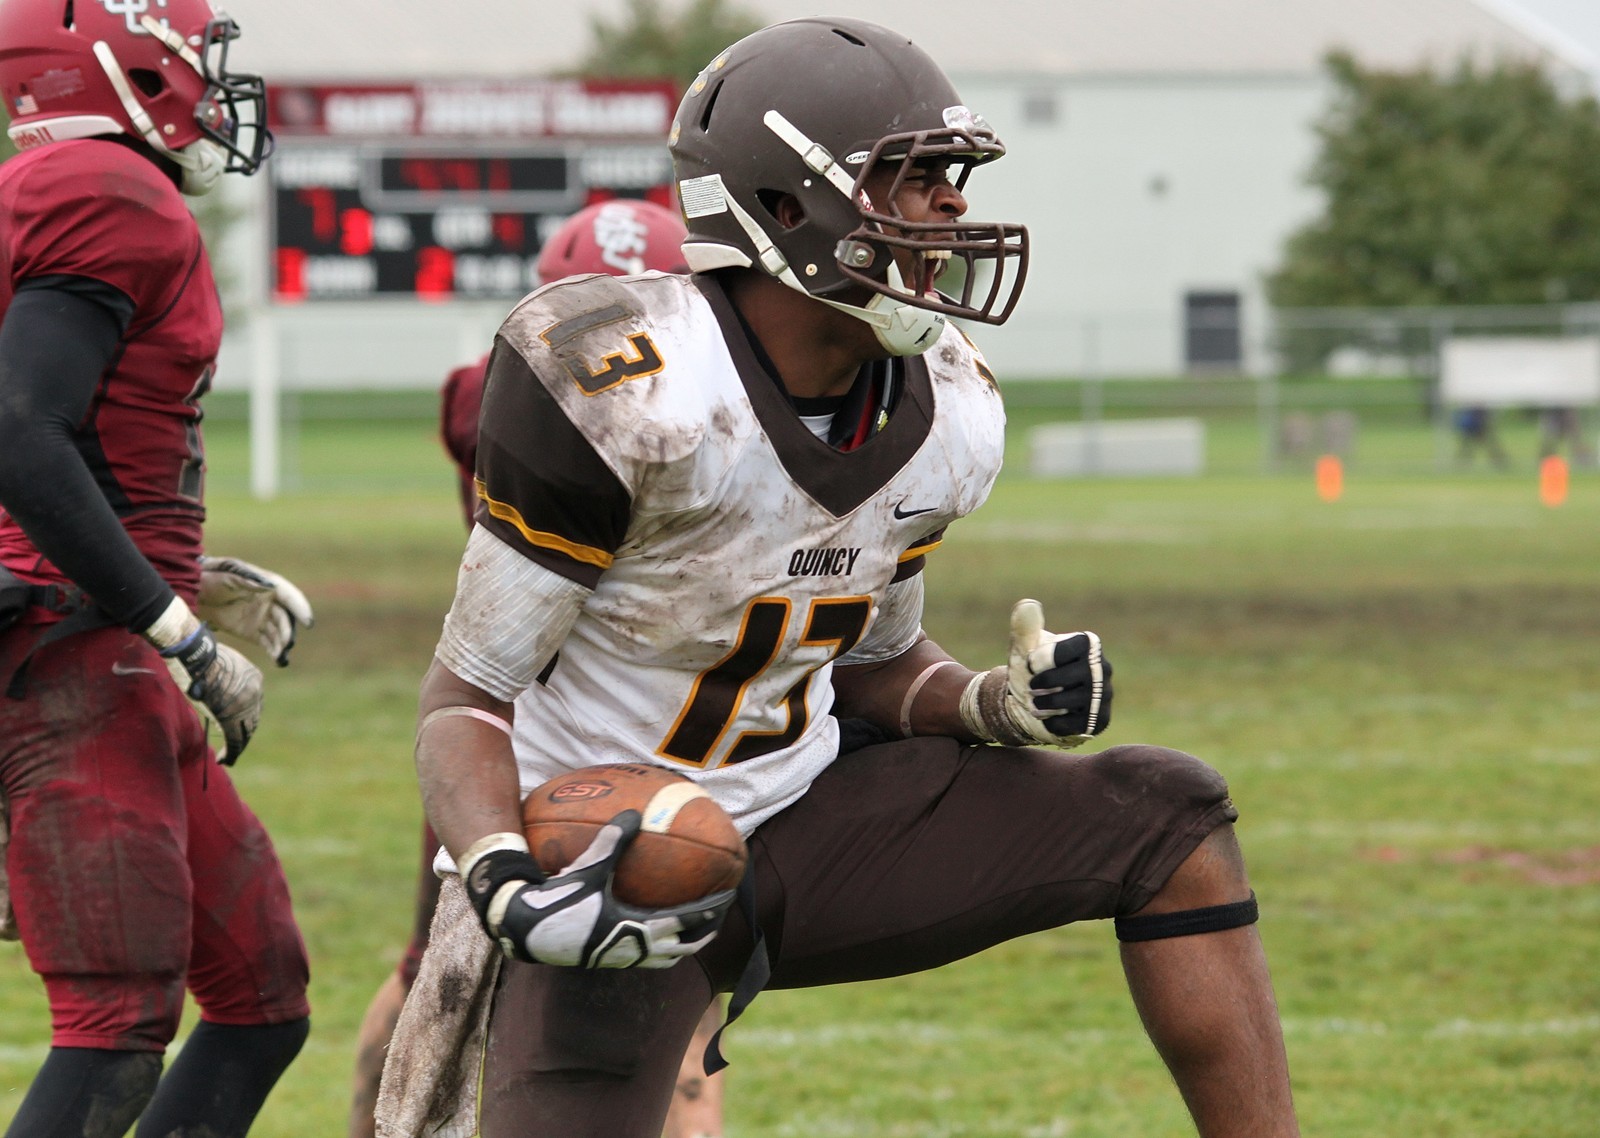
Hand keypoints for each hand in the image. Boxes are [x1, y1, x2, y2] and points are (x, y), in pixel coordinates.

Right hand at [145, 598, 263, 763]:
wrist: (196, 656)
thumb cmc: (201, 657)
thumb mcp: (222, 667)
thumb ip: (227, 684)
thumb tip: (221, 699)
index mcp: (254, 678)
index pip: (254, 702)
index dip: (246, 716)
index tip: (239, 725)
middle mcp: (255, 692)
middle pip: (253, 718)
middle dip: (244, 732)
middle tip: (235, 744)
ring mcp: (245, 706)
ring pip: (246, 731)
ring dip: (238, 744)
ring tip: (229, 756)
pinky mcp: (232, 718)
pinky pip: (235, 739)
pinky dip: (232, 752)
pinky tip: (225, 759)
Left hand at [196, 555, 313, 665]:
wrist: (192, 593)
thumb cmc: (210, 578)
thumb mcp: (228, 576)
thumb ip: (249, 581)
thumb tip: (270, 586)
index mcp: (267, 585)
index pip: (289, 596)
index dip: (300, 608)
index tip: (308, 622)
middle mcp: (269, 602)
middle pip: (285, 618)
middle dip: (288, 632)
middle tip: (287, 644)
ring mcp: (262, 618)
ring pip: (279, 632)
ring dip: (282, 644)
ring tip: (281, 656)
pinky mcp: (253, 632)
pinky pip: (268, 642)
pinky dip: (274, 651)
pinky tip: (277, 659)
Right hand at [463, 813, 734, 968]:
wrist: (526, 929)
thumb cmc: (558, 898)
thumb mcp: (589, 866)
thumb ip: (614, 839)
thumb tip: (634, 812)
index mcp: (636, 929)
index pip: (687, 921)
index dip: (712, 909)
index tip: (730, 896)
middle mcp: (632, 950)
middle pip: (685, 948)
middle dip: (706, 933)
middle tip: (719, 915)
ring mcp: (619, 959)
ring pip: (664, 959)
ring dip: (683, 945)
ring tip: (693, 930)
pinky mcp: (605, 959)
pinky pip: (642, 957)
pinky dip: (657, 947)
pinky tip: (650, 929)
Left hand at [959, 598, 1112, 747]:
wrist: (1032, 702)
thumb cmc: (1031, 670)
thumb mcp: (1024, 648)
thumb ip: (1025, 627)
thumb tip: (1027, 606)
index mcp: (1088, 644)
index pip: (1072, 649)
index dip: (1045, 659)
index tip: (1030, 664)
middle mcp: (1103, 668)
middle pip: (1077, 674)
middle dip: (1046, 682)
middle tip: (1031, 687)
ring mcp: (1104, 695)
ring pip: (1077, 700)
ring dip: (1047, 702)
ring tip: (1035, 701)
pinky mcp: (1100, 720)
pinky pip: (1078, 723)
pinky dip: (1055, 721)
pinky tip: (1047, 717)